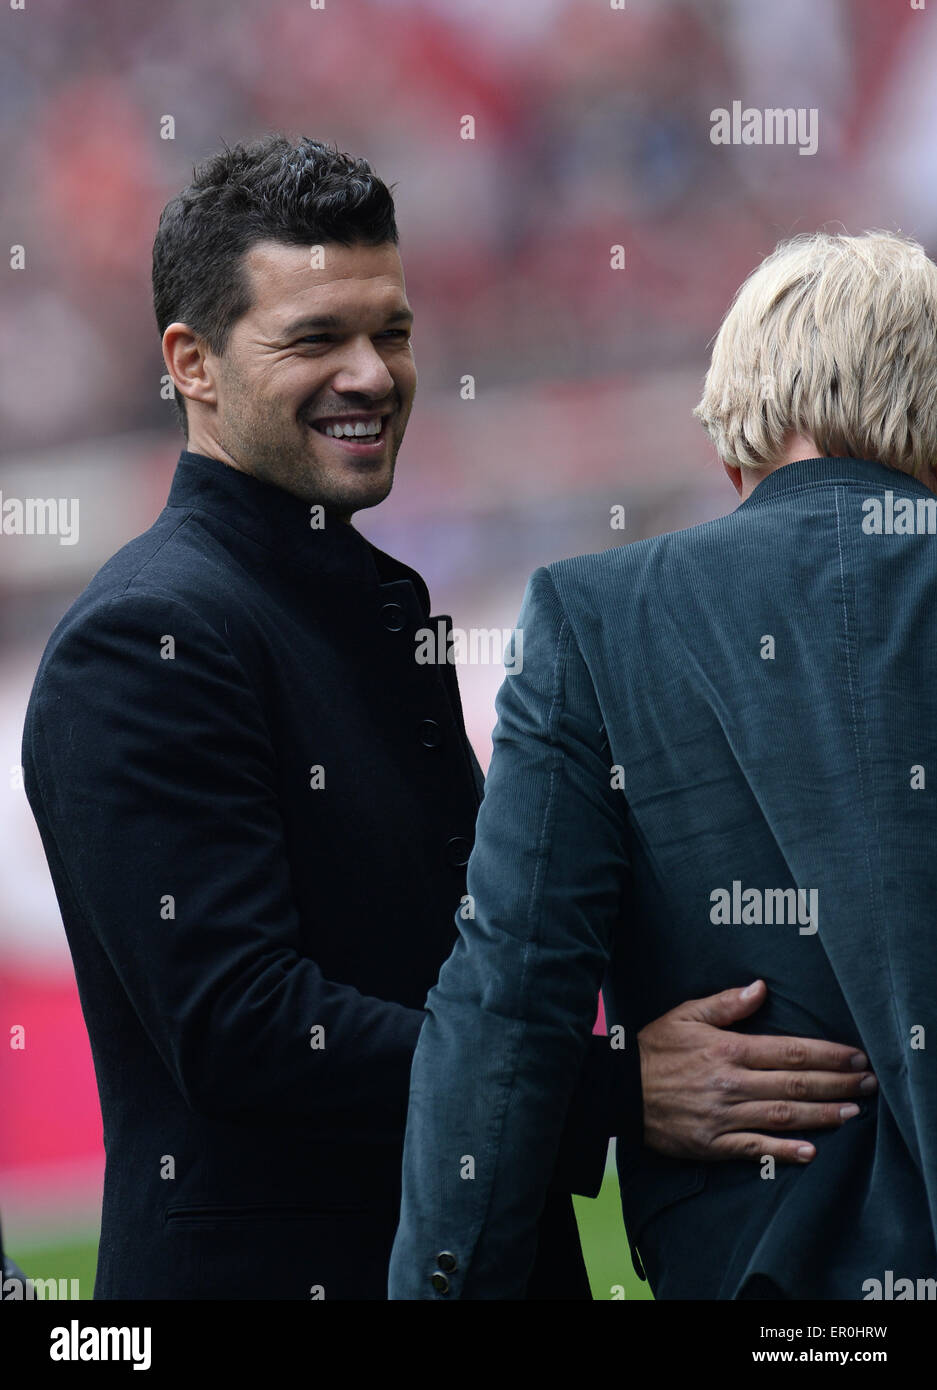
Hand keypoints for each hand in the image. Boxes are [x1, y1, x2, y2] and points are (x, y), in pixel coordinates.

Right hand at [636, 980, 876, 1163]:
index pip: (790, 1052)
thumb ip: (725, 1004)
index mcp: (728, 1050)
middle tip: (868, 1082)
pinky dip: (784, 1151)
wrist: (618, 1091)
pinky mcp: (714, 1144)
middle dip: (837, 1083)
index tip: (855, 1054)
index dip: (827, 1054)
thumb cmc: (652, 1049)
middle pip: (796, 1084)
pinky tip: (811, 1151)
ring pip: (783, 1115)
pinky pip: (755, 1148)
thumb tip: (761, 989)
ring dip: (823, 1115)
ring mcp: (724, 1117)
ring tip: (853, 1112)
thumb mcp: (685, 1015)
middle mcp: (732, 1084)